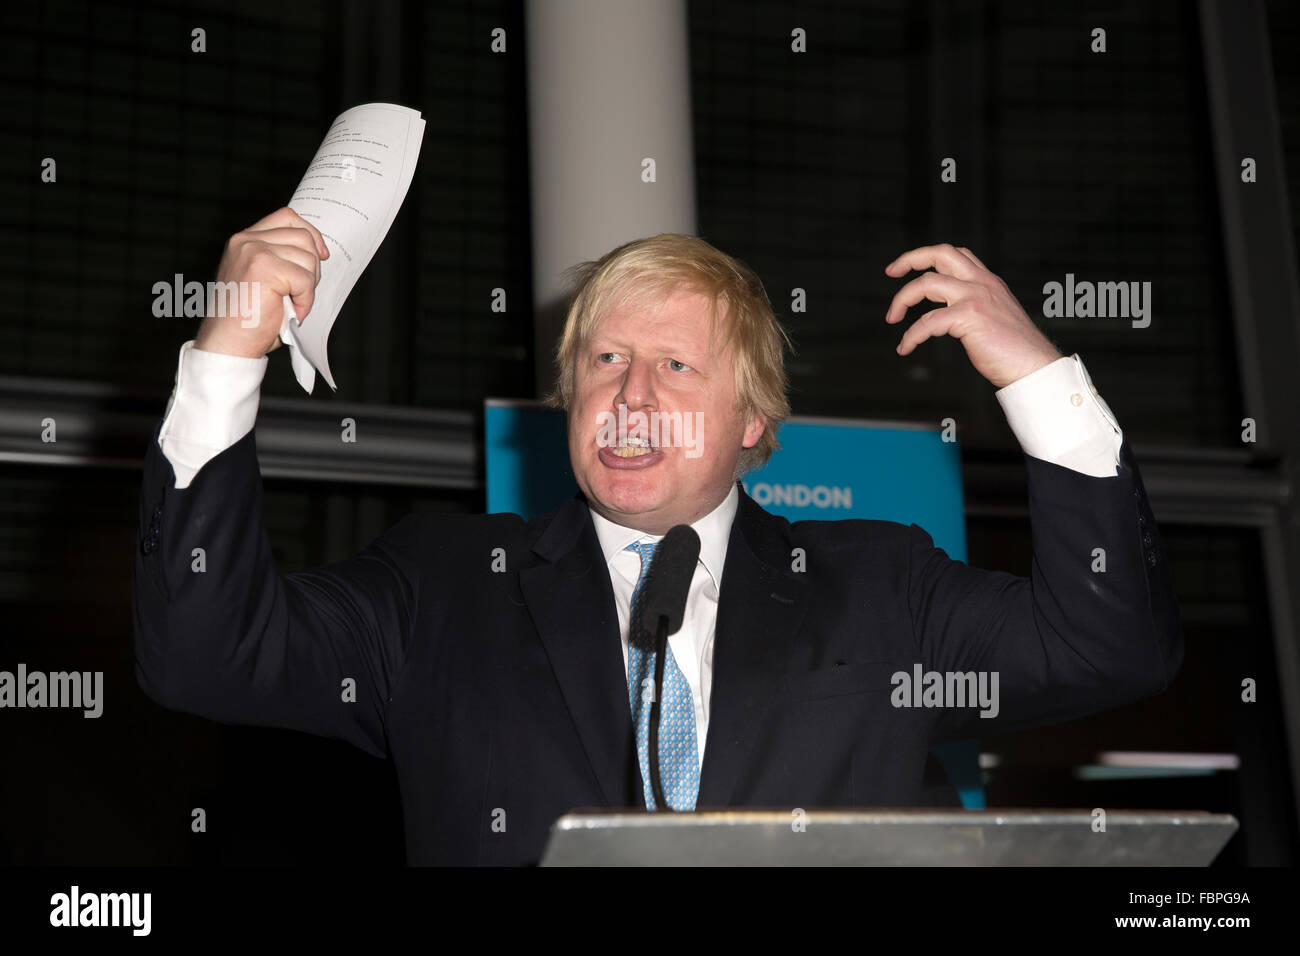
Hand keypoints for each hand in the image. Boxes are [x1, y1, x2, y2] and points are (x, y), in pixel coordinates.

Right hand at [193, 207, 328, 358]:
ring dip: (308, 287)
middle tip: (299, 293)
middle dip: (312, 268)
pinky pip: (305, 280)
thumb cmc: (246, 320)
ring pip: (308, 258)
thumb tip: (316, 253)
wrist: (227, 344)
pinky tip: (291, 312)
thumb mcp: (264, 280)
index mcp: (245, 240)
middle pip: (303, 237)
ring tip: (291, 305)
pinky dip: (305, 301)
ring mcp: (255, 252)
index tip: (321, 254)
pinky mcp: (264, 268)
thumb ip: (281, 259)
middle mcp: (247, 241)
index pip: (287, 217)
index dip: (310, 234)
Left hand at [884, 244, 1061, 388]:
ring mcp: (976, 297)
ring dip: (902, 299)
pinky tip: (905, 347)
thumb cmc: (1015, 350)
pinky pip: (927, 322)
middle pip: (940, 254)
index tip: (907, 266)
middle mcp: (982, 283)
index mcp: (988, 282)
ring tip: (892, 317)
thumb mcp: (995, 317)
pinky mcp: (969, 317)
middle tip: (891, 272)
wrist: (1035, 366)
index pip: (956, 254)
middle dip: (910, 258)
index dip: (928, 256)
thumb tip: (947, 314)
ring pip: (926, 283)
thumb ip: (974, 307)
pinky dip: (911, 335)